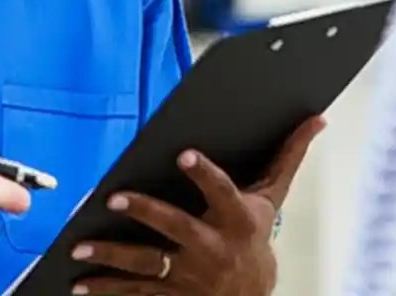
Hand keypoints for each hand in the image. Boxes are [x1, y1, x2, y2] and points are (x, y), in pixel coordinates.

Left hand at [70, 116, 326, 295]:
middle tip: (115, 199)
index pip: (223, 192)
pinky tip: (78, 284)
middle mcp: (213, 249)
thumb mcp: (272, 196)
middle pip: (177, 229)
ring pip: (148, 266)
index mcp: (237, 219)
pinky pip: (135, 294)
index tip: (184, 153)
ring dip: (111, 259)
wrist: (252, 295)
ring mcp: (190, 277)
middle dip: (146, 213)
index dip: (205, 174)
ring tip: (80, 249)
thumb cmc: (254, 233)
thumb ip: (289, 156)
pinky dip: (105, 290)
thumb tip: (318, 118)